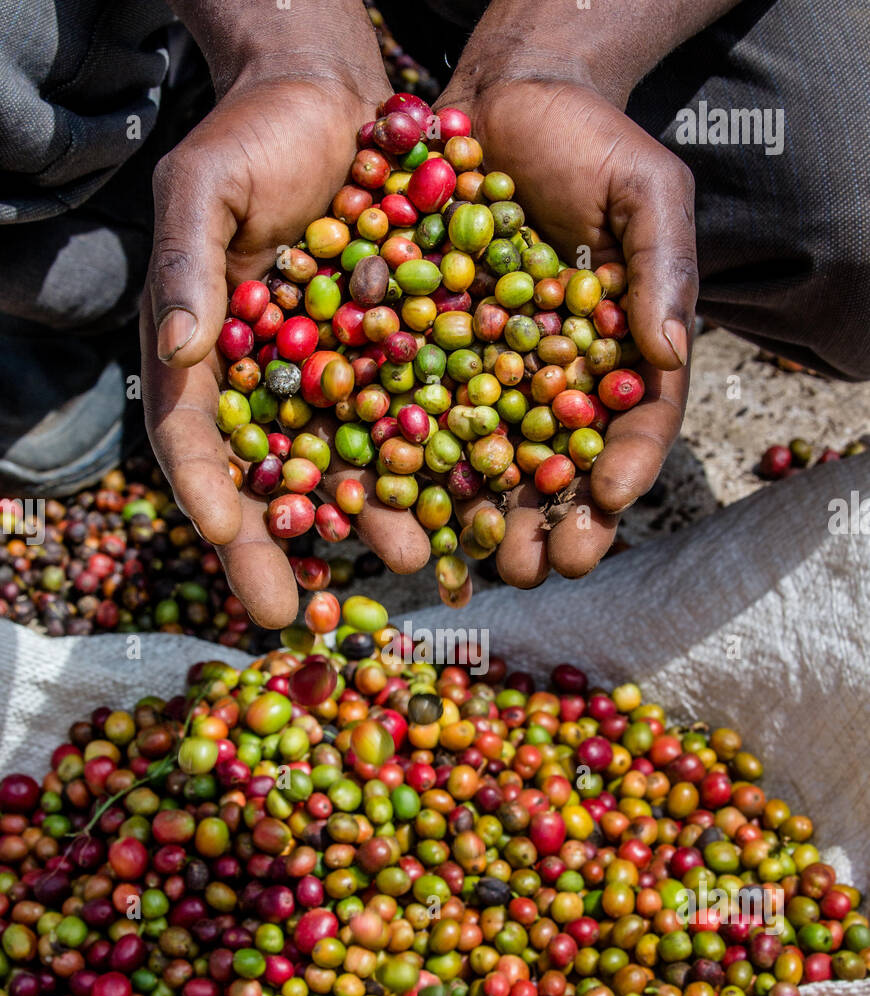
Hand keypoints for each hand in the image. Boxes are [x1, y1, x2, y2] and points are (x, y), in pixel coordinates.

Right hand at [141, 75, 429, 629]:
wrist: (334, 107)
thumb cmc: (251, 141)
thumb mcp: (204, 188)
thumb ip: (186, 265)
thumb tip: (179, 349)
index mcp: (204, 358)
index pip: (194, 436)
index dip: (207, 488)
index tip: (224, 536)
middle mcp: (265, 387)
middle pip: (268, 478)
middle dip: (281, 546)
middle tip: (295, 613)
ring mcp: (330, 383)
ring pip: (346, 465)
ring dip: (370, 521)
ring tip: (403, 564)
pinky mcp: (393, 365)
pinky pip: (410, 423)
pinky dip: (431, 465)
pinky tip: (460, 502)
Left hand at [438, 79, 696, 586]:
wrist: (498, 102)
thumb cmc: (588, 142)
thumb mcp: (645, 191)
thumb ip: (661, 268)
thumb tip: (669, 352)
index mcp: (620, 356)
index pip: (635, 424)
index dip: (625, 467)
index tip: (608, 500)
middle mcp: (556, 382)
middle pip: (561, 466)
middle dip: (552, 522)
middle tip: (541, 565)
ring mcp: (491, 377)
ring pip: (492, 464)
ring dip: (485, 519)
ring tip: (478, 560)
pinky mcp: (427, 362)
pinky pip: (420, 419)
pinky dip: (414, 468)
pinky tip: (406, 511)